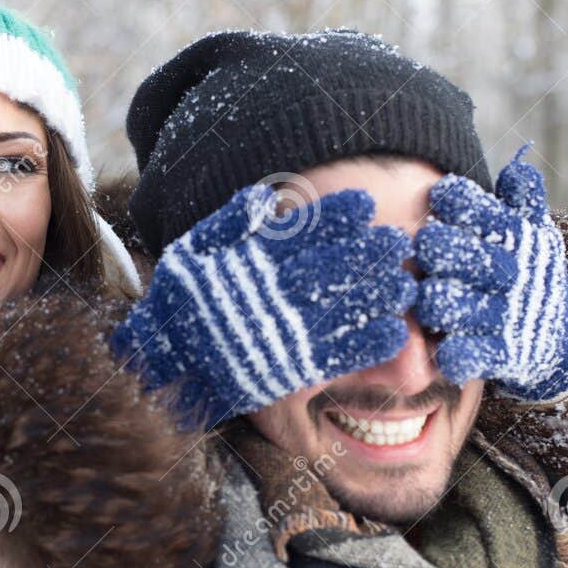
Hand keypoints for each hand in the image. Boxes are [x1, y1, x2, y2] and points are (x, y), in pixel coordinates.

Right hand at [111, 181, 416, 426]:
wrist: (162, 360)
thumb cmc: (181, 299)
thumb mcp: (194, 250)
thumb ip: (231, 222)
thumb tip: (267, 196)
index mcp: (247, 264)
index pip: (296, 236)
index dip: (333, 220)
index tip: (365, 206)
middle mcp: (266, 298)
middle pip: (324, 272)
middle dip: (364, 256)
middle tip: (398, 243)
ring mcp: (278, 335)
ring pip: (334, 313)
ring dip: (373, 299)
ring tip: (405, 286)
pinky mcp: (287, 371)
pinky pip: (332, 357)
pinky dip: (363, 346)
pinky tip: (394, 334)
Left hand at [414, 146, 567, 401]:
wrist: (552, 331)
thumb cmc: (525, 266)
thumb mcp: (529, 230)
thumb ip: (523, 200)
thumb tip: (519, 167)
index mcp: (516, 242)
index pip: (493, 218)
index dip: (468, 205)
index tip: (442, 192)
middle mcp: (512, 278)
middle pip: (482, 263)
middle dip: (454, 252)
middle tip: (424, 241)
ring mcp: (507, 318)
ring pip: (474, 310)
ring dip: (452, 303)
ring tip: (427, 298)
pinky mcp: (503, 355)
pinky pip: (481, 355)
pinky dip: (465, 357)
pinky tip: (446, 355)